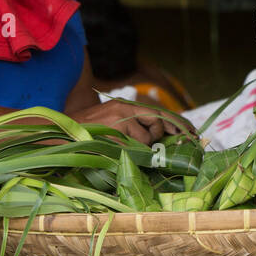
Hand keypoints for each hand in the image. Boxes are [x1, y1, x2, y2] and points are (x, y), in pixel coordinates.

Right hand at [70, 99, 190, 144]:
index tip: (191, 131)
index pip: (157, 111)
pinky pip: (138, 144)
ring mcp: (122, 118)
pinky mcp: (118, 129)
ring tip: (127, 145)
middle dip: (175, 129)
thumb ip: (132, 127)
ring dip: (145, 144)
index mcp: (125, 105)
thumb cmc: (87, 133)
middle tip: (189, 139)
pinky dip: (135, 150)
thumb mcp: (112, 125)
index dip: (176, 121)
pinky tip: (120, 147)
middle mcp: (126, 108)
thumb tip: (155, 141)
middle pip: (160, 117)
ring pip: (149, 134)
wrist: (63, 132)